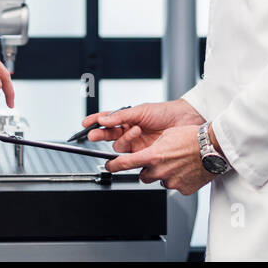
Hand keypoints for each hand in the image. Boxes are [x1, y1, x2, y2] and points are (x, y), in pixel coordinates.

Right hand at [80, 99, 202, 151]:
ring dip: (124, 138)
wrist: (183, 121)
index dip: (94, 122)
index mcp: (126, 119)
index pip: (106, 120)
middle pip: (108, 136)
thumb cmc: (163, 112)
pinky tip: (137, 138)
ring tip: (136, 129)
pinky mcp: (143, 154)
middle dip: (99, 135)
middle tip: (93, 135)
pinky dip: (131, 148)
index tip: (85, 124)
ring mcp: (135, 144)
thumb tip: (103, 119)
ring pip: (119, 146)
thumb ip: (120, 116)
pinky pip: (130, 156)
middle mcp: (128, 132)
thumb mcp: (140, 111)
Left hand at [105, 124, 212, 194]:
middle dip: (147, 169)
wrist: (213, 147)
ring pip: (159, 180)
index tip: (109, 166)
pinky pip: (174, 185)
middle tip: (159, 160)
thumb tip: (149, 150)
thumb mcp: (167, 135)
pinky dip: (177, 179)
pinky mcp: (182, 189)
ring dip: (163, 173)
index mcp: (153, 156)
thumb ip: (154, 145)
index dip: (113, 166)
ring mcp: (171, 182)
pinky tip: (185, 170)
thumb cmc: (192, 137)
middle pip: (143, 175)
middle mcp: (159, 171)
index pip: (125, 163)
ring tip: (176, 162)